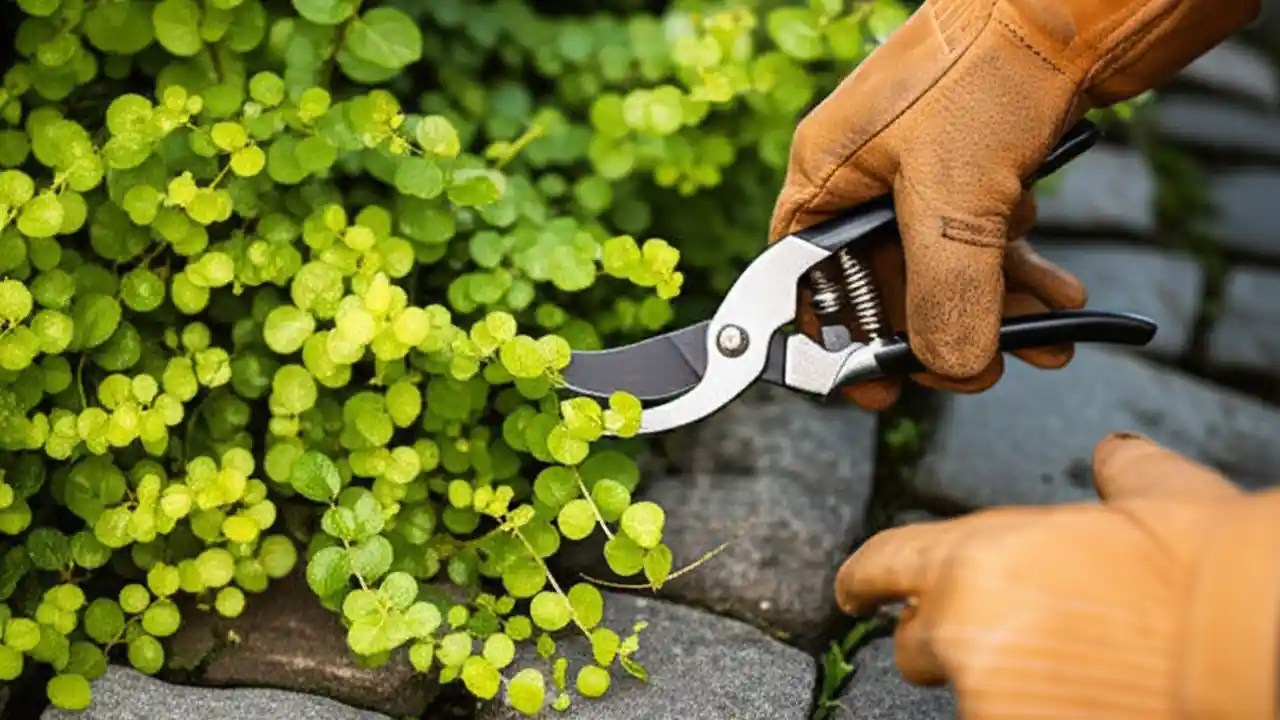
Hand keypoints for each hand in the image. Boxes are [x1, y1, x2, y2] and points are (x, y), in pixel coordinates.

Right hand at [770, 0, 1256, 410]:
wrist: (1083, 0)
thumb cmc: (993, 64)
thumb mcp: (956, 195)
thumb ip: (946, 292)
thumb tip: (950, 367)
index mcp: (830, 171)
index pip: (807, 277)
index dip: (838, 337)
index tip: (877, 384)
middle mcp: (871, 175)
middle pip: (884, 283)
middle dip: (936, 330)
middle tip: (977, 367)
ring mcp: (928, 171)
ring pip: (945, 268)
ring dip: (994, 311)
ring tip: (1042, 340)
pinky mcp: (982, 167)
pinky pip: (988, 243)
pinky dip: (1020, 277)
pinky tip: (1060, 300)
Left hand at [835, 433, 1279, 718]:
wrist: (1242, 637)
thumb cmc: (1195, 566)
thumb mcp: (1149, 498)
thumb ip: (1114, 474)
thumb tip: (1114, 455)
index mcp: (972, 554)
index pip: (881, 566)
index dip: (862, 580)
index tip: (853, 593)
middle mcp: (960, 624)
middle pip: (914, 642)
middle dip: (947, 638)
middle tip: (1014, 634)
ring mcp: (982, 691)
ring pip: (964, 691)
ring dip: (999, 681)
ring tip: (1073, 666)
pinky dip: (1029, 712)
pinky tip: (1081, 697)